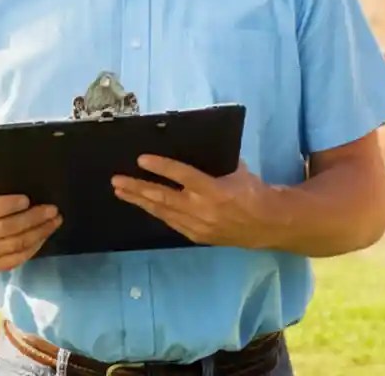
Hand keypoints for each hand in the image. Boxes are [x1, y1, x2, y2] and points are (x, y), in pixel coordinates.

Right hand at [0, 182, 61, 271]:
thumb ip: (0, 184)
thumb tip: (27, 177)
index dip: (7, 204)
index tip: (27, 199)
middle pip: (5, 228)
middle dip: (32, 218)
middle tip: (52, 209)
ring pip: (14, 245)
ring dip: (38, 233)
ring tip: (54, 221)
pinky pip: (16, 259)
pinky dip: (33, 248)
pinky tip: (44, 235)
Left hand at [112, 156, 280, 249]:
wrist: (268, 225)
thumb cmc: (252, 191)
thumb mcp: (237, 171)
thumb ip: (215, 163)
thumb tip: (193, 148)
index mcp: (215, 190)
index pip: (183, 175)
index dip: (161, 167)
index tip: (141, 159)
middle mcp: (203, 210)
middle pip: (163, 197)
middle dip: (137, 188)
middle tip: (116, 180)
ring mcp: (198, 226)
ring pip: (162, 212)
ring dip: (139, 200)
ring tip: (120, 191)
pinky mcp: (197, 237)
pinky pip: (170, 222)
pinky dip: (155, 212)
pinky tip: (142, 204)